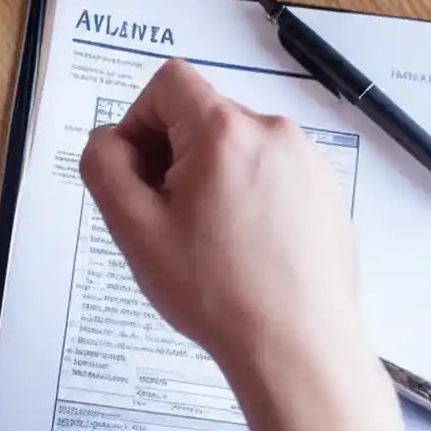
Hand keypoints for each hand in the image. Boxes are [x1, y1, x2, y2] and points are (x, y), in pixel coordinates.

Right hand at [79, 59, 363, 365]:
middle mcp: (274, 134)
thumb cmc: (217, 293)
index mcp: (225, 131)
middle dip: (174, 156)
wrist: (296, 346)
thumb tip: (108, 141)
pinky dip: (248, 200)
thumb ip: (104, 167)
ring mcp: (308, 163)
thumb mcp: (134, 229)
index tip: (138, 175)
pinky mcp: (326, 193)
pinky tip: (244, 252)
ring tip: (208, 242)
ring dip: (212, 180)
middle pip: (204, 116)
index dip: (138, 122)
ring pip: (238, 149)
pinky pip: (272, 176)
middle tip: (167, 220)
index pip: (168, 83)